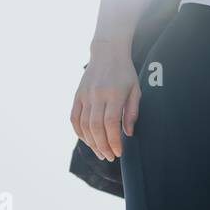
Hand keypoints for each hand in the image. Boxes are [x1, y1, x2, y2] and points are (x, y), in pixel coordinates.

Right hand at [71, 44, 139, 161]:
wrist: (106, 52)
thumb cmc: (125, 73)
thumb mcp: (135, 90)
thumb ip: (132, 112)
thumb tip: (128, 134)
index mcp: (114, 94)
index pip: (111, 123)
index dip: (114, 141)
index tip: (119, 152)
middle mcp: (97, 95)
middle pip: (96, 127)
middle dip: (103, 146)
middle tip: (109, 157)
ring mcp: (85, 95)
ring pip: (84, 125)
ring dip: (91, 143)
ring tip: (100, 153)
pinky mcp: (77, 95)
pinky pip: (74, 118)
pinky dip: (79, 132)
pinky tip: (87, 141)